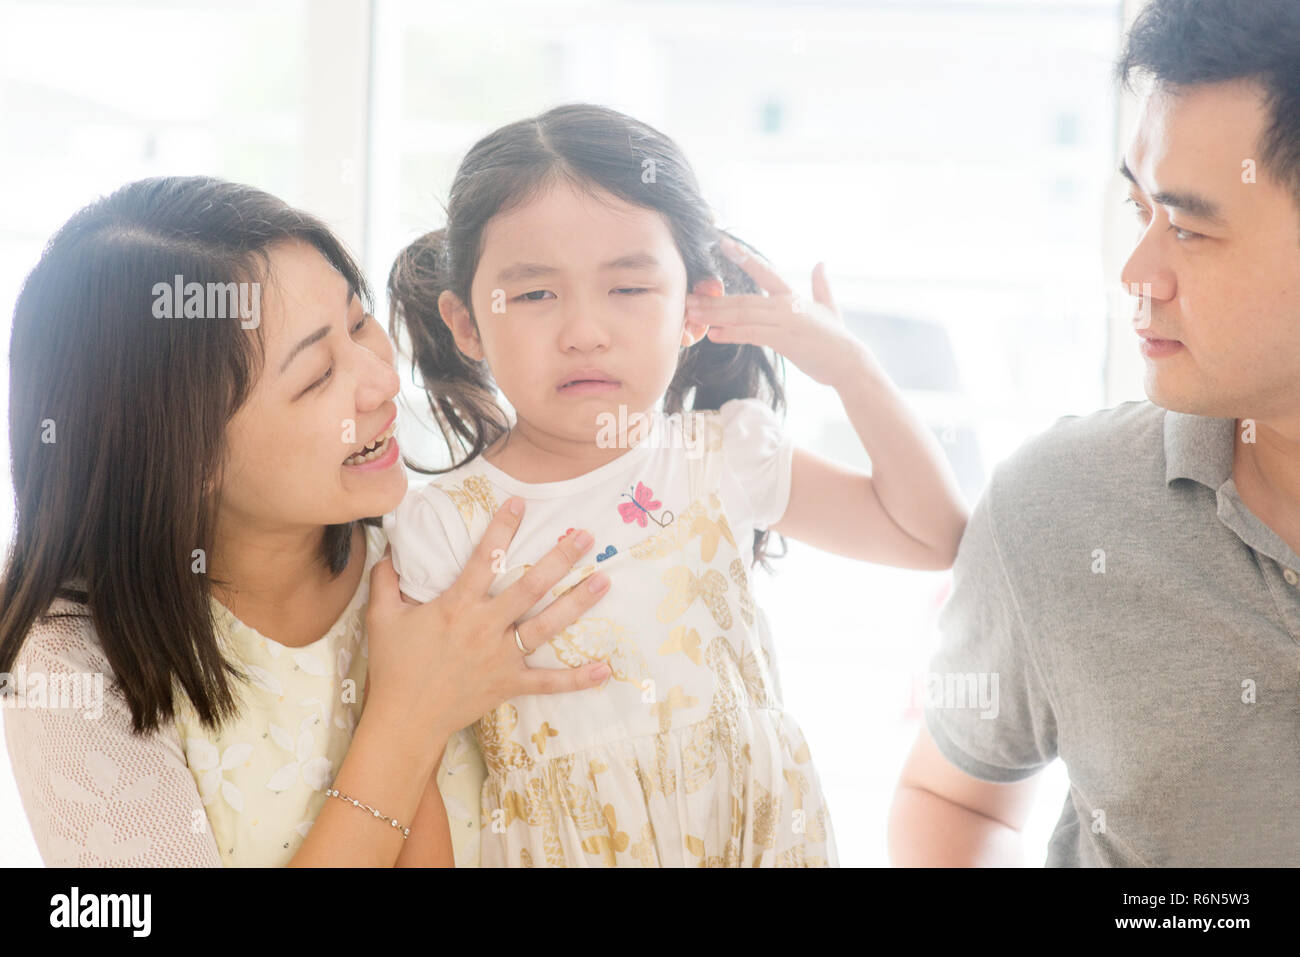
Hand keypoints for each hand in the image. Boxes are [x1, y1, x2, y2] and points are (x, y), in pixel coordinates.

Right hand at [363, 498, 611, 747]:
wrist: (404, 719)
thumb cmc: (394, 666)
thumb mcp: (382, 617)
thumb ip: (386, 580)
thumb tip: (391, 549)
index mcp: (456, 607)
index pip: (484, 560)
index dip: (502, 529)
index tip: (520, 503)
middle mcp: (484, 627)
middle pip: (530, 587)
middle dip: (559, 560)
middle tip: (585, 536)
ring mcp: (501, 657)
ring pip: (546, 626)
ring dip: (577, 603)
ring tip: (604, 580)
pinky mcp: (510, 684)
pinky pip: (549, 682)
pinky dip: (577, 679)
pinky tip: (605, 669)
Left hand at [686, 236, 869, 388]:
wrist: (848, 362)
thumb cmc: (836, 338)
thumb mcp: (829, 307)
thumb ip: (821, 285)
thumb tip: (821, 262)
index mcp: (792, 295)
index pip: (764, 271)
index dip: (744, 257)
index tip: (723, 244)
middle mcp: (786, 304)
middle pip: (743, 298)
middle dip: (715, 299)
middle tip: (689, 298)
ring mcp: (784, 320)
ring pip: (743, 314)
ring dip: (716, 315)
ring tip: (694, 314)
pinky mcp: (784, 339)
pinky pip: (752, 334)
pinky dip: (731, 333)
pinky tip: (713, 334)